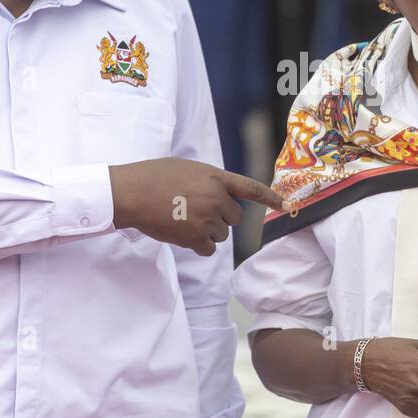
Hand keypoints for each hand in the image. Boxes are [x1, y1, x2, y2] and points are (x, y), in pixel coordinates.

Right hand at [108, 158, 287, 255]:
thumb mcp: (189, 168)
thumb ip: (210, 181)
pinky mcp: (195, 238)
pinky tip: (182, 234)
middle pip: (235, 218)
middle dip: (221, 218)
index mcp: (217, 178)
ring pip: (221, 235)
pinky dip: (198, 245)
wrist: (132, 192)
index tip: (284, 204)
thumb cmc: (154, 177)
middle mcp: (217, 198)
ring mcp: (207, 219)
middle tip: (195, 211)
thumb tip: (221, 196)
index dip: (270, 198)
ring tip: (183, 219)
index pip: (252, 188)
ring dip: (207, 232)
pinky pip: (208, 249)